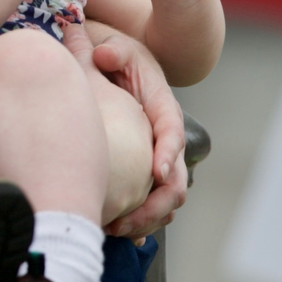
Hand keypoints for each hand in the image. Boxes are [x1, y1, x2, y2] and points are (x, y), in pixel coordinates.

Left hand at [86, 24, 188, 237]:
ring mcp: (159, 156)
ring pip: (167, 197)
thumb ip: (114, 51)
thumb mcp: (118, 47)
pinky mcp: (146, 170)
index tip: (156, 174)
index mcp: (163, 109)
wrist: (118, 65)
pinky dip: (142, 220)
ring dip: (147, 217)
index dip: (167, 154)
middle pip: (176, 179)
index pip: (172, 134)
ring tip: (116, 229)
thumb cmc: (118, 58)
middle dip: (155, 204)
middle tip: (126, 219)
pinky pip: (152, 201)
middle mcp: (166, 138)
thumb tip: (105, 55)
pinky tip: (122, 234)